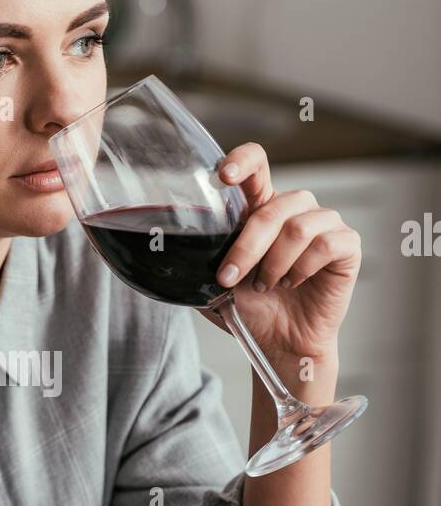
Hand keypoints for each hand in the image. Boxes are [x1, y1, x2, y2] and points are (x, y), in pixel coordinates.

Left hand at [201, 143, 361, 363]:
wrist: (280, 343)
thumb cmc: (251, 309)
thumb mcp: (213, 282)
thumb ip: (196, 259)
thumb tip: (158, 251)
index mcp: (262, 207)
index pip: (257, 164)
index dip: (243, 161)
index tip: (224, 175)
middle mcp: (295, 209)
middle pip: (272, 207)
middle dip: (246, 247)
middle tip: (229, 278)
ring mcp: (324, 224)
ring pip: (298, 227)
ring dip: (274, 263)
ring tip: (267, 285)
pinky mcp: (347, 245)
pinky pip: (326, 243)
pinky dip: (303, 268)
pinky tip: (293, 283)